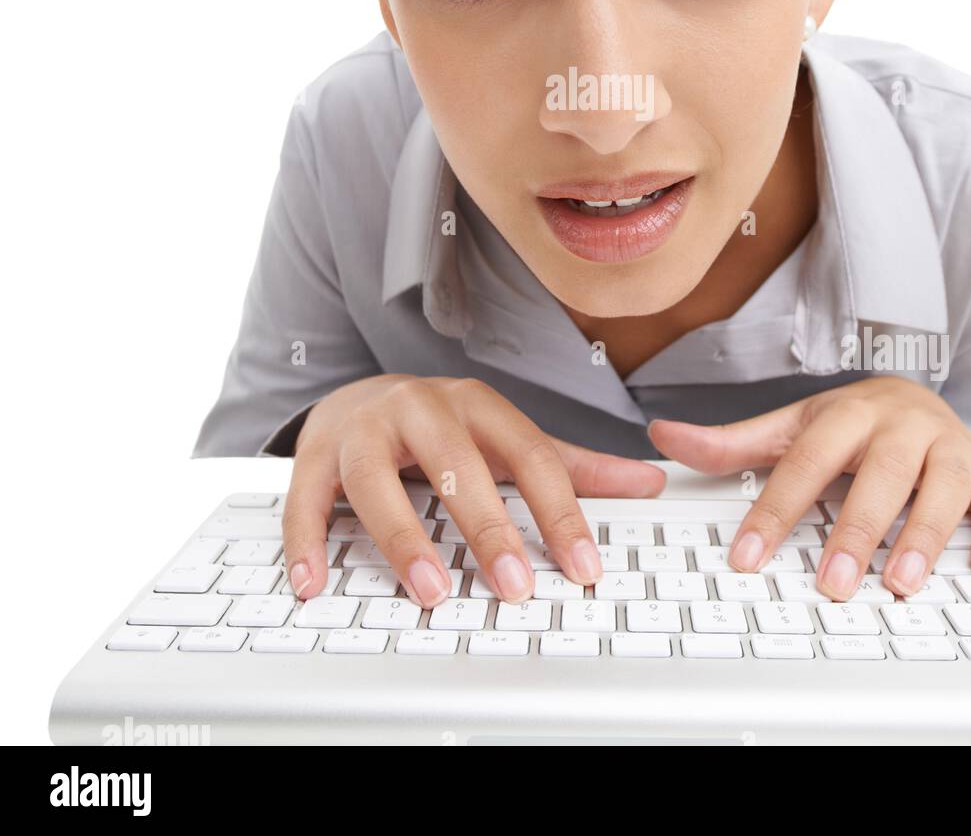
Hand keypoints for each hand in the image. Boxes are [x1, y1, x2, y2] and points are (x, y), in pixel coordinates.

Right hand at [283, 373, 665, 607]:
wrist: (358, 394)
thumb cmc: (442, 427)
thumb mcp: (505, 438)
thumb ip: (571, 466)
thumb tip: (650, 483)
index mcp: (478, 406)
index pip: (530, 455)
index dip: (560, 512)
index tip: (583, 565)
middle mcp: (422, 408)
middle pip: (457, 466)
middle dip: (489, 528)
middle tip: (515, 588)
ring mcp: (365, 429)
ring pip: (379, 480)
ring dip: (405, 537)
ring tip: (432, 590)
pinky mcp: (315, 454)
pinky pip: (306, 496)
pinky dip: (307, 540)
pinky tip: (315, 583)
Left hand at [647, 375, 970, 600]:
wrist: (913, 391)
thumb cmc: (847, 424)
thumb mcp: (789, 427)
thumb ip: (729, 441)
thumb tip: (661, 434)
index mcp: (846, 413)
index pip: (805, 462)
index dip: (775, 510)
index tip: (748, 556)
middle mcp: (901, 426)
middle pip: (878, 477)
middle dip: (855, 533)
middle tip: (832, 586)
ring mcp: (949, 447)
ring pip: (942, 489)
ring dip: (925, 537)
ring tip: (902, 584)